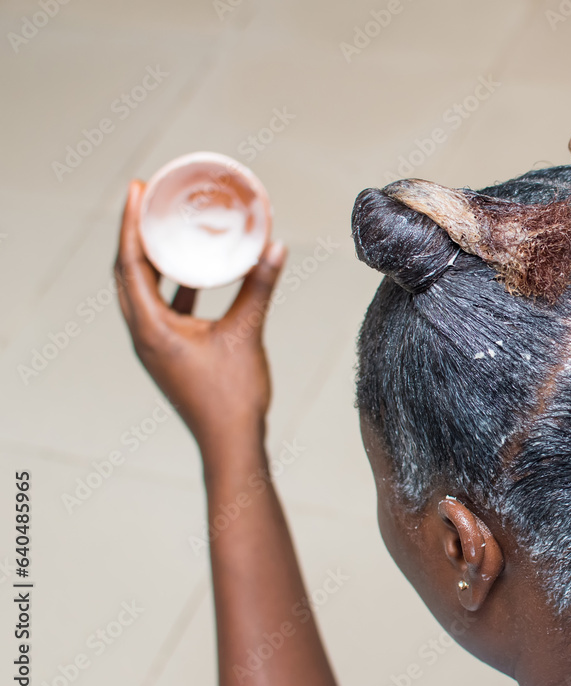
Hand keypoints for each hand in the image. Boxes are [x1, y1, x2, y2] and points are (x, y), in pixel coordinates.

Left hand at [115, 180, 287, 450]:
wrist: (230, 442)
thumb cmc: (232, 396)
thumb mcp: (246, 333)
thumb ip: (258, 288)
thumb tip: (274, 247)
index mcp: (151, 328)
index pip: (129, 264)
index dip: (130, 223)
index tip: (138, 190)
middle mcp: (144, 334)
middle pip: (127, 272)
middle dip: (136, 233)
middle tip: (149, 199)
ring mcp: (155, 344)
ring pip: (143, 290)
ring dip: (152, 258)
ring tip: (168, 227)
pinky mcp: (170, 351)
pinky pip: (163, 307)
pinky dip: (174, 284)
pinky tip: (196, 272)